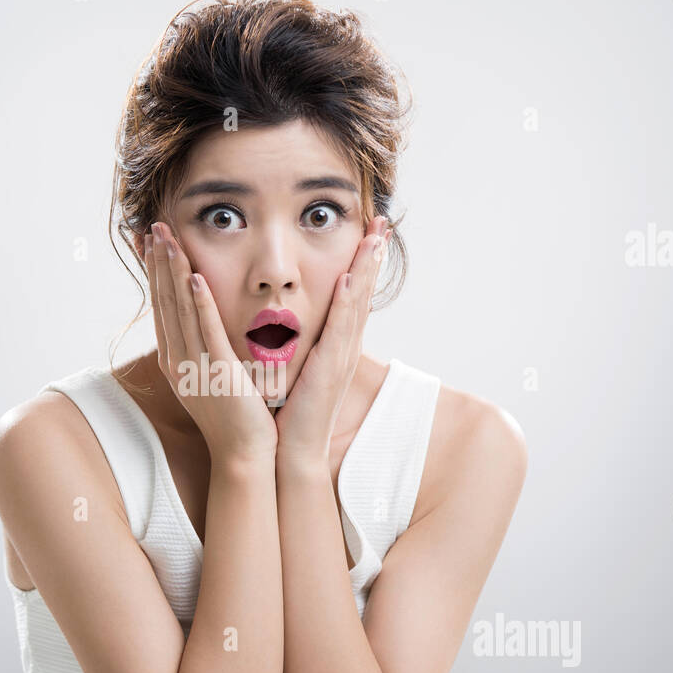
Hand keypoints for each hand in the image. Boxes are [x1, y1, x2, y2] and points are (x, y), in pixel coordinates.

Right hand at [146, 221, 278, 466]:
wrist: (244, 454)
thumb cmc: (234, 416)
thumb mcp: (209, 375)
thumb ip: (203, 347)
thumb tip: (203, 322)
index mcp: (174, 359)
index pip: (161, 307)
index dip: (155, 273)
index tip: (151, 243)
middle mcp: (178, 360)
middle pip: (164, 302)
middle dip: (159, 263)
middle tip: (154, 227)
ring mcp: (195, 366)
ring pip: (180, 310)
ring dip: (173, 272)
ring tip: (168, 239)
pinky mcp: (218, 372)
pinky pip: (206, 332)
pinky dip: (199, 304)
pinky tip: (195, 278)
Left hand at [273, 215, 390, 466]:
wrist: (292, 450)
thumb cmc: (289, 411)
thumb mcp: (297, 367)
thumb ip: (298, 342)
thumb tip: (288, 320)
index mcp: (335, 345)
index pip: (353, 295)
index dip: (363, 263)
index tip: (370, 232)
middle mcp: (344, 347)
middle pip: (364, 292)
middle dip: (374, 256)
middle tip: (384, 221)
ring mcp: (341, 357)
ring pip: (358, 304)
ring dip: (366, 269)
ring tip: (375, 236)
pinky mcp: (330, 370)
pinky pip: (341, 330)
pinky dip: (347, 304)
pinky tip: (349, 279)